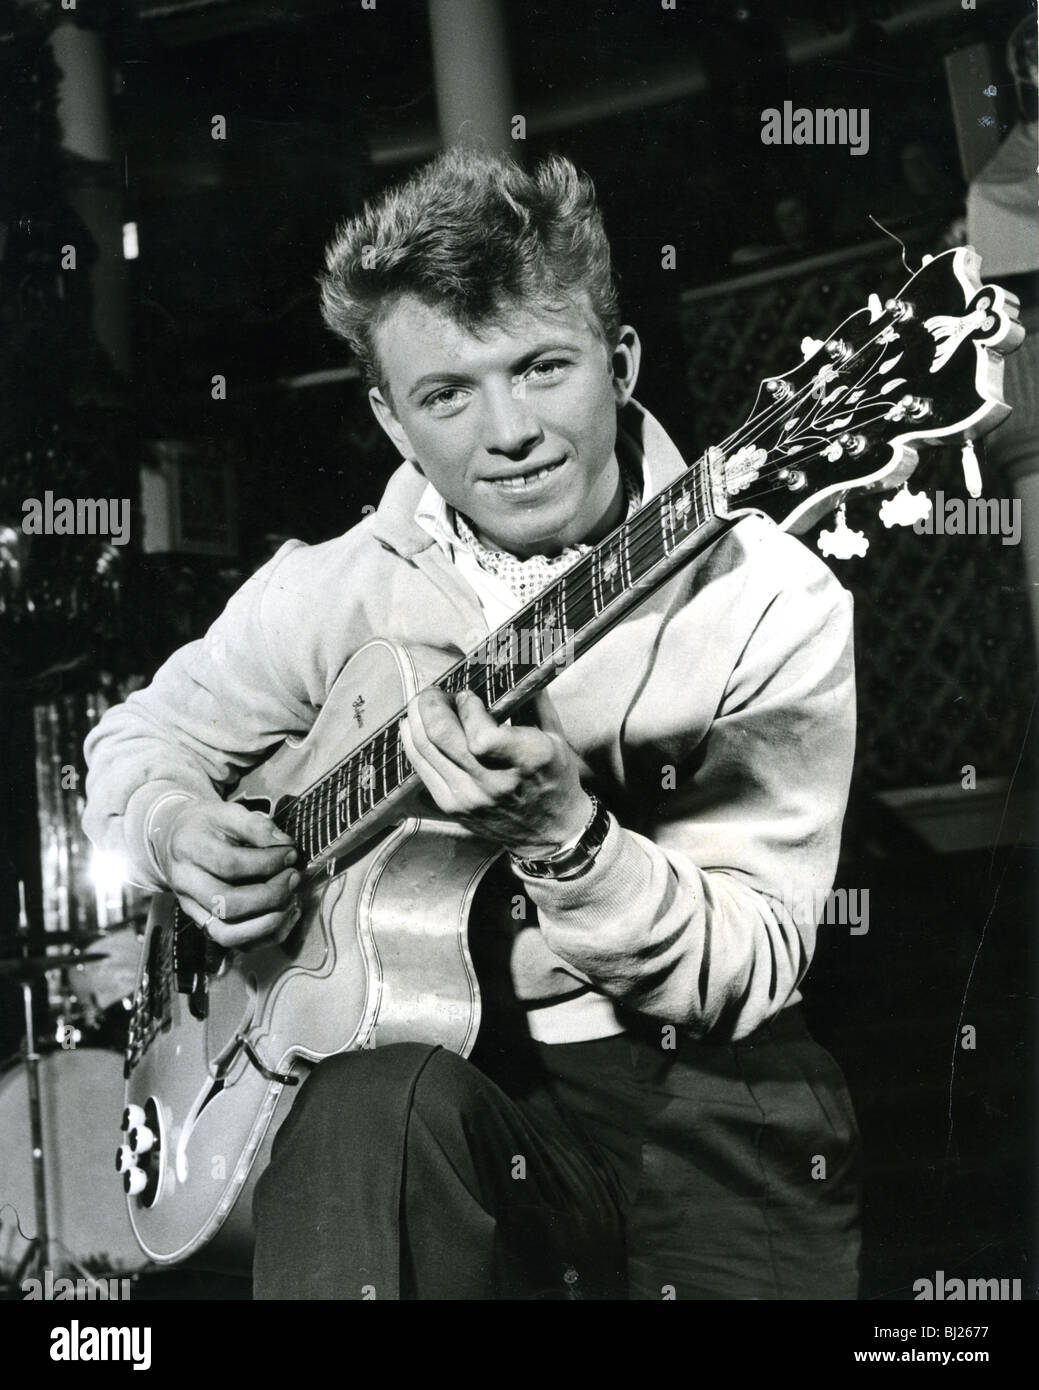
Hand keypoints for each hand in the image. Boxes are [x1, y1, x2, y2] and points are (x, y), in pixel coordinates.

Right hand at [153, 800, 300, 947]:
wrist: (174, 840)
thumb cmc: (206, 825)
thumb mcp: (227, 812)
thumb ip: (256, 826)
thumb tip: (285, 845)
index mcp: (189, 850)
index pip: (229, 865)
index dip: (267, 862)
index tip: (291, 853)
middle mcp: (186, 884)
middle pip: (228, 905)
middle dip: (270, 896)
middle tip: (293, 878)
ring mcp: (192, 908)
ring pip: (227, 934)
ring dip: (267, 924)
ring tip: (291, 902)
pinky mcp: (203, 923)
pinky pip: (234, 943)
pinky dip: (265, 936)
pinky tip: (286, 915)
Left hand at [400, 688, 591, 857]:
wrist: (551, 832)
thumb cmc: (555, 778)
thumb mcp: (555, 736)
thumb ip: (532, 698)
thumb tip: (516, 661)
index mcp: (528, 759)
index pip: (481, 734)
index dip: (467, 708)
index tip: (469, 696)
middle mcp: (495, 782)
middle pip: (442, 737)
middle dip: (430, 704)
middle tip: (434, 692)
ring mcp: (469, 798)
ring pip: (424, 751)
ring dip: (416, 719)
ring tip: (422, 706)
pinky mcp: (452, 807)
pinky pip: (420, 769)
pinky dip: (412, 743)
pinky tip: (414, 728)